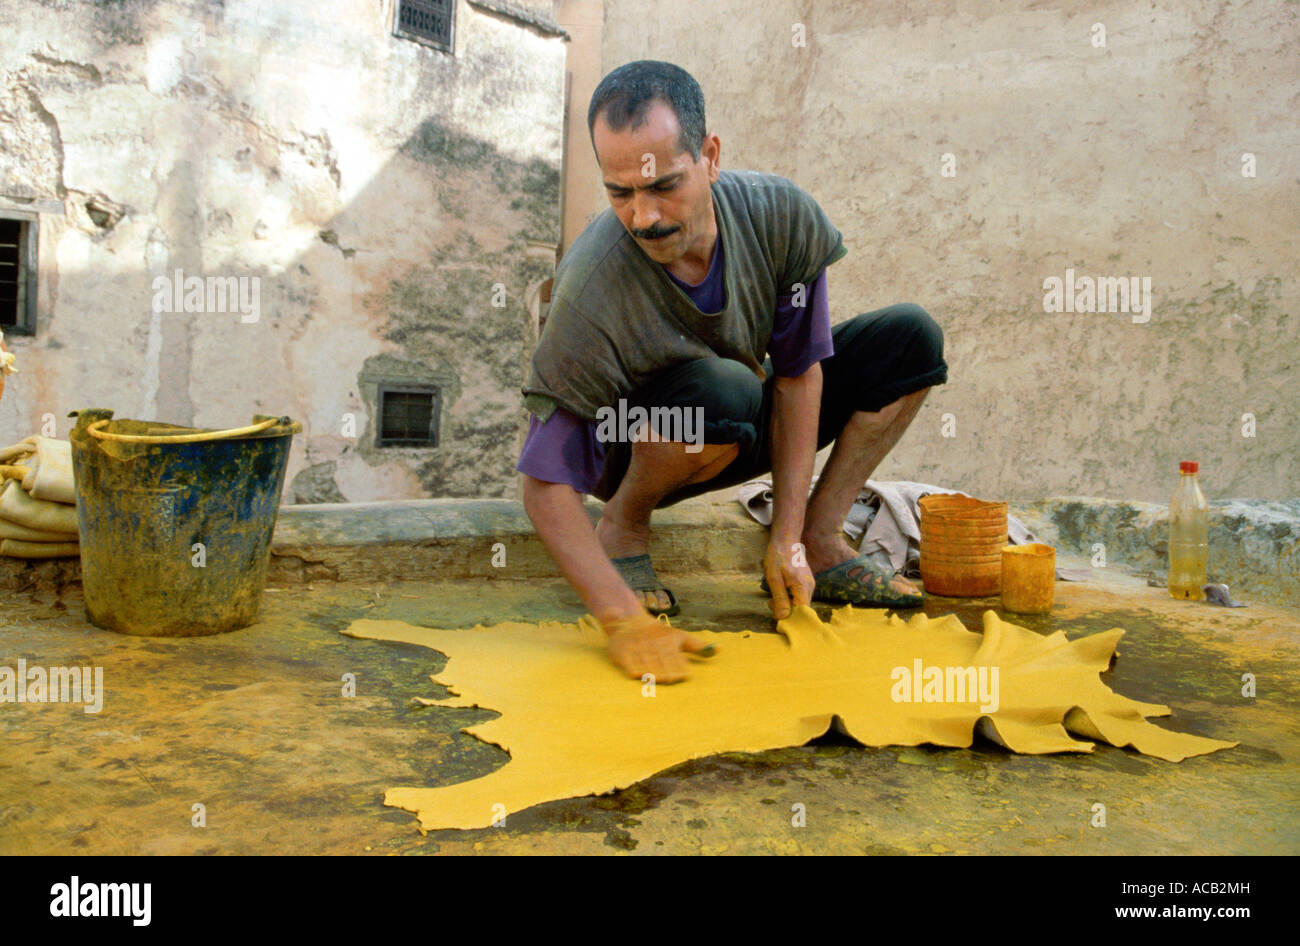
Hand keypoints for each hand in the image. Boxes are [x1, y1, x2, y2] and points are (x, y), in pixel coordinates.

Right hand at [600, 610, 714, 683]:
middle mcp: (652, 645)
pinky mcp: (622, 653)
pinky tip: (638, 676)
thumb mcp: (678, 636)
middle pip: (661, 663)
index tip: (684, 675)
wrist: (628, 621)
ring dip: (651, 673)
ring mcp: (637, 649)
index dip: (679, 668)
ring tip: (657, 681)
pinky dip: (633, 670)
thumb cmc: (658, 634)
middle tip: (670, 680)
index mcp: (667, 641)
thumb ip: (697, 646)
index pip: (675, 659)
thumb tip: (719, 649)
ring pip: (646, 665)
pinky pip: (629, 664)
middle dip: (665, 671)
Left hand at [763, 539, 814, 620]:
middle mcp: (810, 587)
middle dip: (785, 611)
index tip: (776, 613)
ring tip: (773, 596)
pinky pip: (799, 597)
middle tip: (771, 602)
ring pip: (799, 604)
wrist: (785, 541)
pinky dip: (789, 598)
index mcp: (803, 587)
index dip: (790, 618)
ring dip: (786, 604)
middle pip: (801, 610)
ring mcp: (810, 585)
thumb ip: (779, 598)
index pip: (802, 612)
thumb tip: (783, 617)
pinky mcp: (807, 583)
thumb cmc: (777, 557)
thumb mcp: (773, 578)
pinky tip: (780, 591)